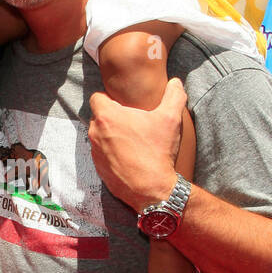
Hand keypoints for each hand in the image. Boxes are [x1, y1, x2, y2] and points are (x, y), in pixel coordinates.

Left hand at [88, 79, 185, 211]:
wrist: (152, 189)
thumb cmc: (157, 152)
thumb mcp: (170, 119)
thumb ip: (174, 95)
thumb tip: (176, 82)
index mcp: (108, 117)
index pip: (96, 97)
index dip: (109, 99)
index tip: (123, 105)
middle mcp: (96, 133)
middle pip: (98, 117)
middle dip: (111, 118)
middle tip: (131, 122)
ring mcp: (95, 152)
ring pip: (99, 136)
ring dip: (111, 136)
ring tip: (131, 141)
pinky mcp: (99, 168)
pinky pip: (102, 154)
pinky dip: (112, 153)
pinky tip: (129, 157)